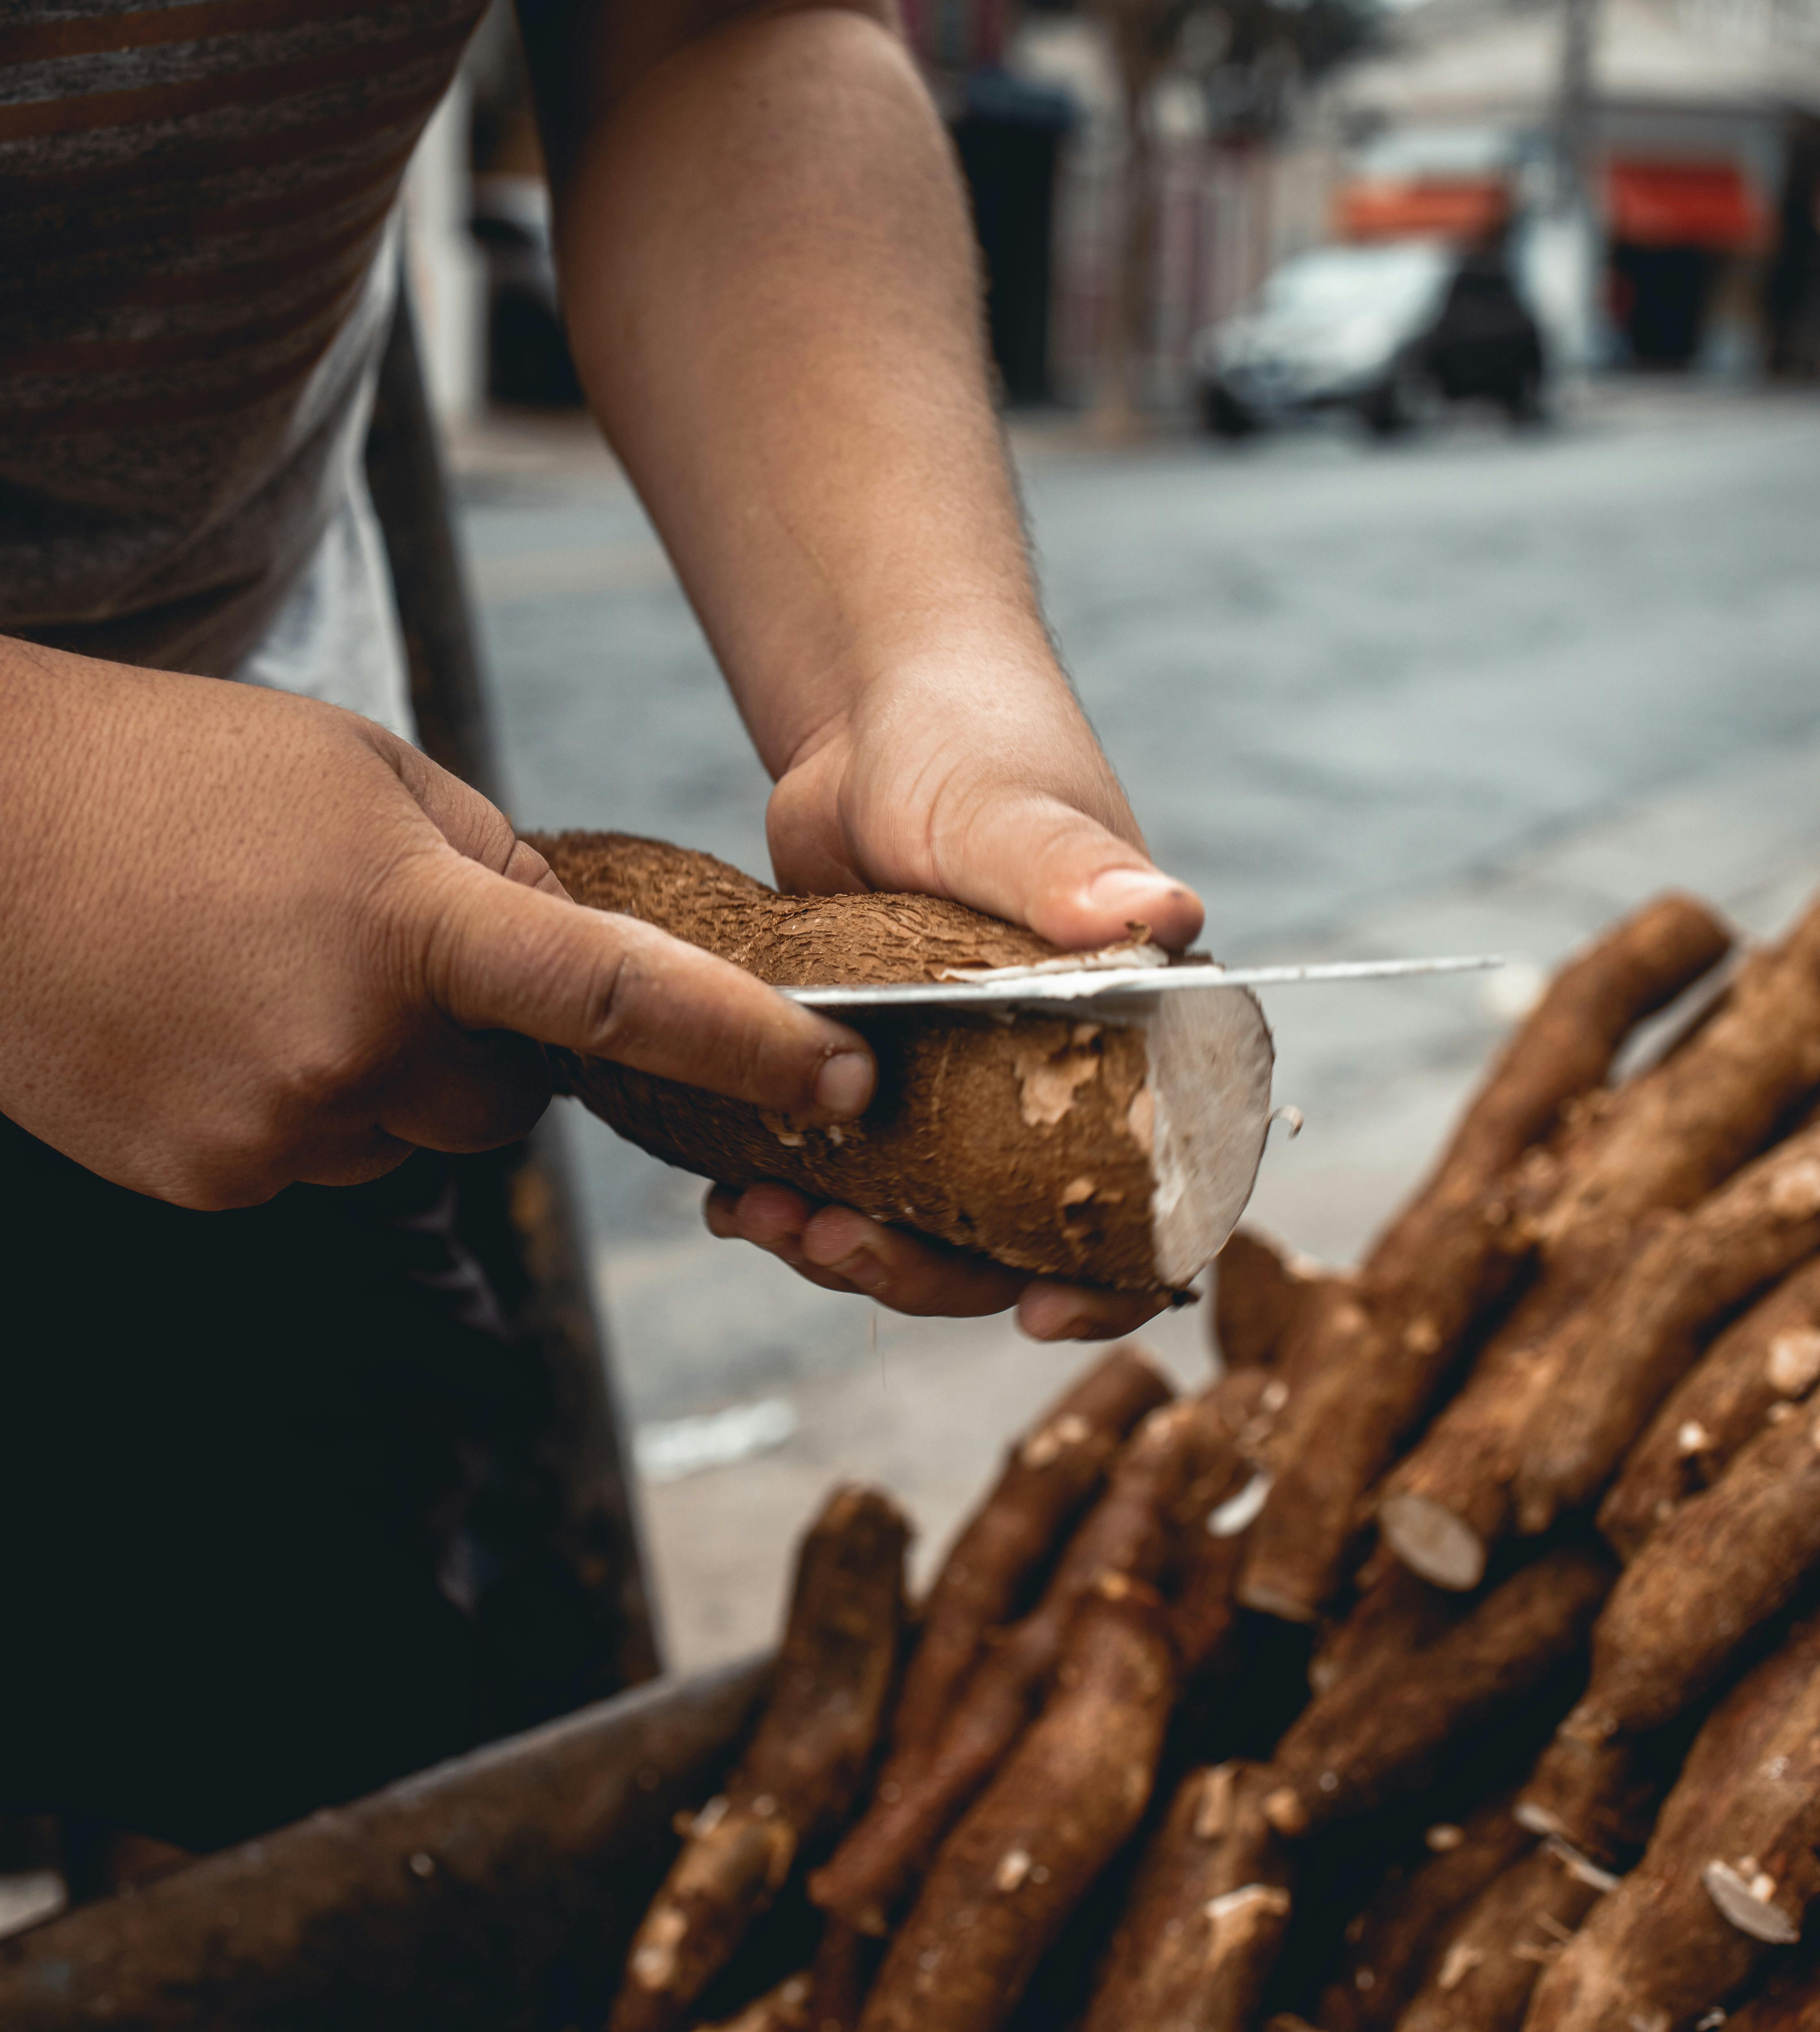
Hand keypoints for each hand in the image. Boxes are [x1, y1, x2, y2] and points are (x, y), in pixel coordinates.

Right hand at [0, 641, 873, 1209]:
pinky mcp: (208, 1179)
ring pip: (411, 1134)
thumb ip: (491, 861)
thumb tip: (572, 943)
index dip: (747, 1045)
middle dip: (496, 1046)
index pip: (618, 999)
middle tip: (411, 961)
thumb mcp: (362, 770)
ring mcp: (272, 1127)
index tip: (845, 1081)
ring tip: (280, 974)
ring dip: (388, 1073)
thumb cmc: (173, 774)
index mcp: (408, 919)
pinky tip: (224, 1021)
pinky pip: (318, 1159)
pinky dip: (304, 1103)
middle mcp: (351, 1045)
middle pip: (510, 1097)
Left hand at [706, 645, 1205, 1341]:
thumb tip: (1163, 914)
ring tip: (756, 1219)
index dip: (1115, 1276)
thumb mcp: (1011, 810)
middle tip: (829, 1245)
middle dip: (924, 1266)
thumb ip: (1072, 869)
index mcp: (1141, 1036)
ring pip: (928, 1222)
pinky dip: (801, 1196)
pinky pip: (855, 1174)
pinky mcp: (887, 1080)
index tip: (1036, 1315)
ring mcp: (971, 1090)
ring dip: (846, 1242)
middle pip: (1020, 1236)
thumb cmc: (970, 743)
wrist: (870, 716)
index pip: (1164, 1195)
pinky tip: (734, 1192)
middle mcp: (1066, 1079)